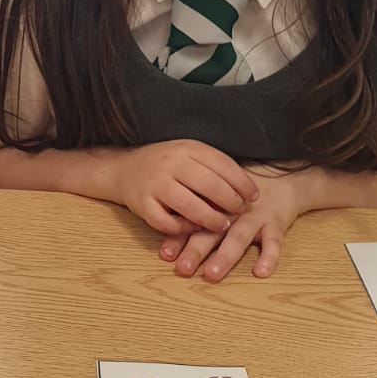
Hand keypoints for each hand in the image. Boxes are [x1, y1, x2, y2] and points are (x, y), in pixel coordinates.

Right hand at [115, 141, 258, 234]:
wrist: (123, 168)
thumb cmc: (165, 164)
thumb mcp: (189, 154)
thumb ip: (213, 168)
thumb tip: (247, 192)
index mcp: (187, 148)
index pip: (222, 164)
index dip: (242, 183)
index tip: (254, 196)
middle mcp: (170, 163)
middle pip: (209, 185)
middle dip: (230, 202)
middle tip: (240, 211)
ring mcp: (155, 184)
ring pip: (190, 206)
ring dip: (212, 219)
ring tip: (223, 225)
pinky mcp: (142, 205)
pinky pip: (167, 223)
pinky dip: (184, 229)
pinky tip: (194, 228)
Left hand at [159, 168, 306, 280]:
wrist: (281, 182)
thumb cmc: (240, 198)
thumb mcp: (217, 202)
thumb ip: (195, 218)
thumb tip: (164, 246)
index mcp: (214, 206)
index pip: (192, 223)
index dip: (178, 239)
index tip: (165, 256)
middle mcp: (231, 212)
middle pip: (211, 232)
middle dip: (196, 250)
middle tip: (183, 268)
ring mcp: (254, 217)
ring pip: (239, 237)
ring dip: (225, 256)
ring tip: (213, 273)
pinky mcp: (276, 223)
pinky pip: (274, 242)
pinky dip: (269, 257)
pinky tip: (260, 272)